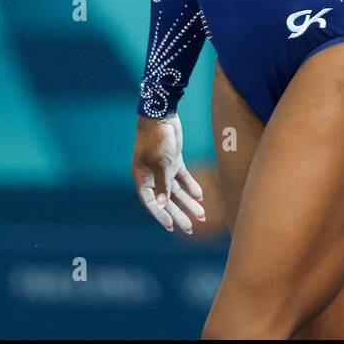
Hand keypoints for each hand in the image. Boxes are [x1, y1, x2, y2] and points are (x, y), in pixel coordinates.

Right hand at [132, 113, 205, 233]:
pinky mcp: (174, 161)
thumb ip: (162, 184)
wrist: (161, 115)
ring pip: (177, 191)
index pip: (151, 203)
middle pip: (167, 200)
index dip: (161, 216)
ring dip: (189, 202)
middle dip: (179, 214)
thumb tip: (161, 204)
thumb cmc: (156, 139)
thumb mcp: (161, 163)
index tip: (172, 227)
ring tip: (201, 215)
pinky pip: (183, 178)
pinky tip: (201, 196)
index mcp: (142, 178)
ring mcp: (163, 169)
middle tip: (190, 228)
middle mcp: (152, 176)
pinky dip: (192, 187)